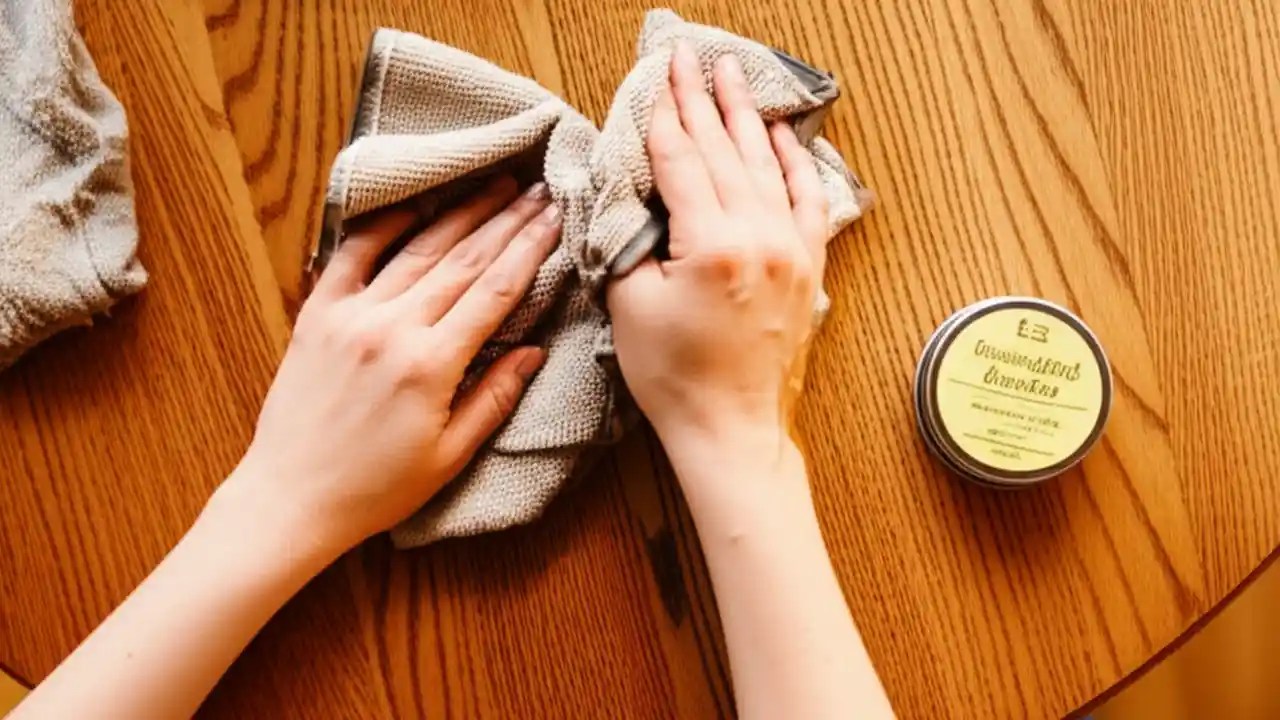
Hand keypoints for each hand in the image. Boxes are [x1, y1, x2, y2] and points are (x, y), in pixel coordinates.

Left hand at [225, 177, 559, 554]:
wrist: (291, 498)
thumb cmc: (376, 489)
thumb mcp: (450, 456)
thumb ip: (494, 398)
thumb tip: (534, 351)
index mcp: (431, 365)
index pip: (495, 291)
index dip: (530, 249)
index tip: (556, 216)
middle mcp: (392, 328)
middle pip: (464, 259)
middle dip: (507, 220)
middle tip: (538, 188)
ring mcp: (350, 316)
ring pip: (417, 249)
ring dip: (460, 213)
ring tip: (494, 185)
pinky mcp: (317, 314)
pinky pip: (352, 255)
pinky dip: (383, 225)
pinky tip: (414, 205)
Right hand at [608, 43, 828, 455]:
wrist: (733, 430)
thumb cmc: (676, 378)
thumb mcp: (631, 305)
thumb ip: (629, 238)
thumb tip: (633, 192)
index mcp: (712, 244)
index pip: (682, 158)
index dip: (665, 112)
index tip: (658, 74)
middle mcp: (761, 237)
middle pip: (725, 149)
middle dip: (702, 99)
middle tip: (691, 57)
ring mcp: (793, 250)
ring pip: (768, 164)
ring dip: (747, 116)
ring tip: (733, 75)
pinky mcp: (809, 267)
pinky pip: (808, 198)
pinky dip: (796, 162)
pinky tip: (784, 134)